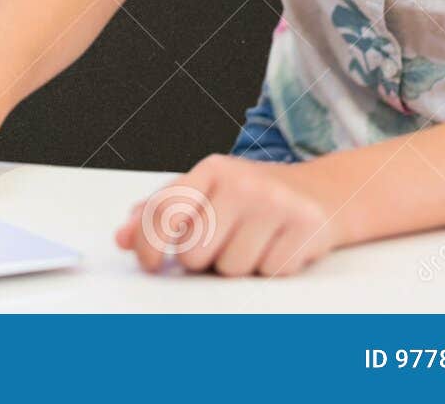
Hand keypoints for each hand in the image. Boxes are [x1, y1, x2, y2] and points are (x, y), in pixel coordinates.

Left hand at [114, 154, 339, 276]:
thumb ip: (160, 214)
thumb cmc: (251, 198)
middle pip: (194, 253)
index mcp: (211, 169)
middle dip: (202, 259)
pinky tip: (277, 247)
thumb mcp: (205, 193)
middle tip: (221, 243)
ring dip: (237, 266)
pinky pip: (267, 274)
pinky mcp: (305, 227)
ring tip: (252, 242)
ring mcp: (275, 203)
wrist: (322, 192)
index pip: (164, 211)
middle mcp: (242, 181)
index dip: (148, 245)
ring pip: (230, 269)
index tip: (151, 264)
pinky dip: (269, 269)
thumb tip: (122, 238)